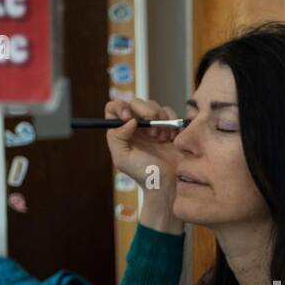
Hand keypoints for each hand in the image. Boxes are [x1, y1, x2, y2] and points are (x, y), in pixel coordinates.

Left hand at [104, 98, 181, 234]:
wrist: (168, 183)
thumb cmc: (144, 174)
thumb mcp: (123, 159)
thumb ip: (117, 137)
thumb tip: (129, 120)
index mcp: (122, 132)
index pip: (114, 108)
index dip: (120, 107)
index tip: (127, 117)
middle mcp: (136, 126)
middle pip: (135, 102)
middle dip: (145, 112)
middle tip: (151, 131)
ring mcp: (153, 124)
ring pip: (153, 105)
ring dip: (159, 119)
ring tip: (161, 138)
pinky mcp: (169, 126)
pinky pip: (169, 112)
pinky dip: (170, 121)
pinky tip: (171, 138)